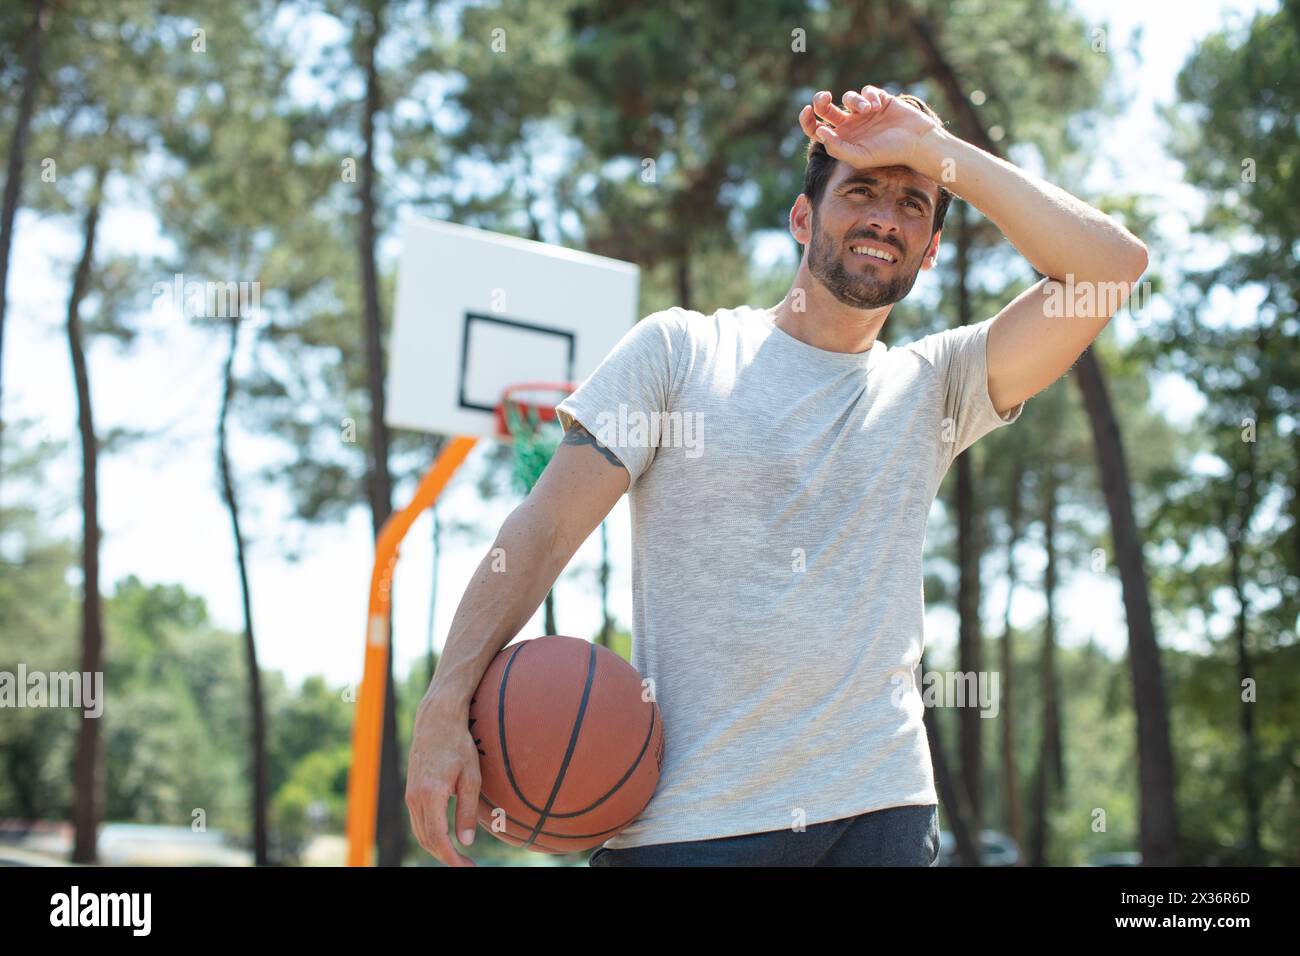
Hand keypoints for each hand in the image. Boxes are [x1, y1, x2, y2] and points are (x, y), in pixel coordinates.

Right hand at [405, 693, 481, 866]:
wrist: (436, 721)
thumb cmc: (458, 745)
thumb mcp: (471, 777)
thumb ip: (468, 811)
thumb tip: (466, 842)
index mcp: (430, 794)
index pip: (438, 838)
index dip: (451, 858)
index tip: (466, 867)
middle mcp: (415, 797)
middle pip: (426, 840)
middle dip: (445, 857)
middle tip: (467, 865)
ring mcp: (410, 795)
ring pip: (420, 833)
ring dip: (437, 848)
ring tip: (459, 856)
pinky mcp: (411, 791)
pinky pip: (418, 821)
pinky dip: (431, 835)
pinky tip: (447, 837)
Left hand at [799, 86, 941, 170]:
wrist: (916, 141)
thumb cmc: (888, 153)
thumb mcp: (859, 156)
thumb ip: (836, 147)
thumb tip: (820, 132)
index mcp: (842, 140)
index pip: (817, 129)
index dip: (807, 120)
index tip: (807, 111)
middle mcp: (850, 125)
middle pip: (825, 108)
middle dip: (821, 100)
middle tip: (825, 97)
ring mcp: (864, 112)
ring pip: (848, 97)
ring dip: (855, 100)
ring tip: (868, 109)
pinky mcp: (878, 100)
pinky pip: (866, 91)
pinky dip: (870, 96)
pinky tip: (879, 106)